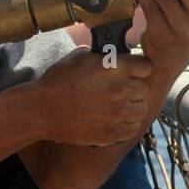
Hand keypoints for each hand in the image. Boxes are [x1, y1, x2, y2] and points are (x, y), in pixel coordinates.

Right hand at [26, 45, 153, 145]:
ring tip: (117, 106)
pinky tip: (113, 119)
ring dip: (132, 107)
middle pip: (144, 89)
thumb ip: (103, 55)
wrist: (41, 110)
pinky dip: (126, 125)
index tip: (131, 71)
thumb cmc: (58, 81)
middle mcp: (120, 90)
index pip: (146, 66)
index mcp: (114, 67)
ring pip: (141, 110)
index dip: (138, 68)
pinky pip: (133, 128)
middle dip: (134, 88)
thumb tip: (116, 54)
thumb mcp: (79, 57)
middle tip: (120, 90)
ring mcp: (118, 114)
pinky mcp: (112, 133)